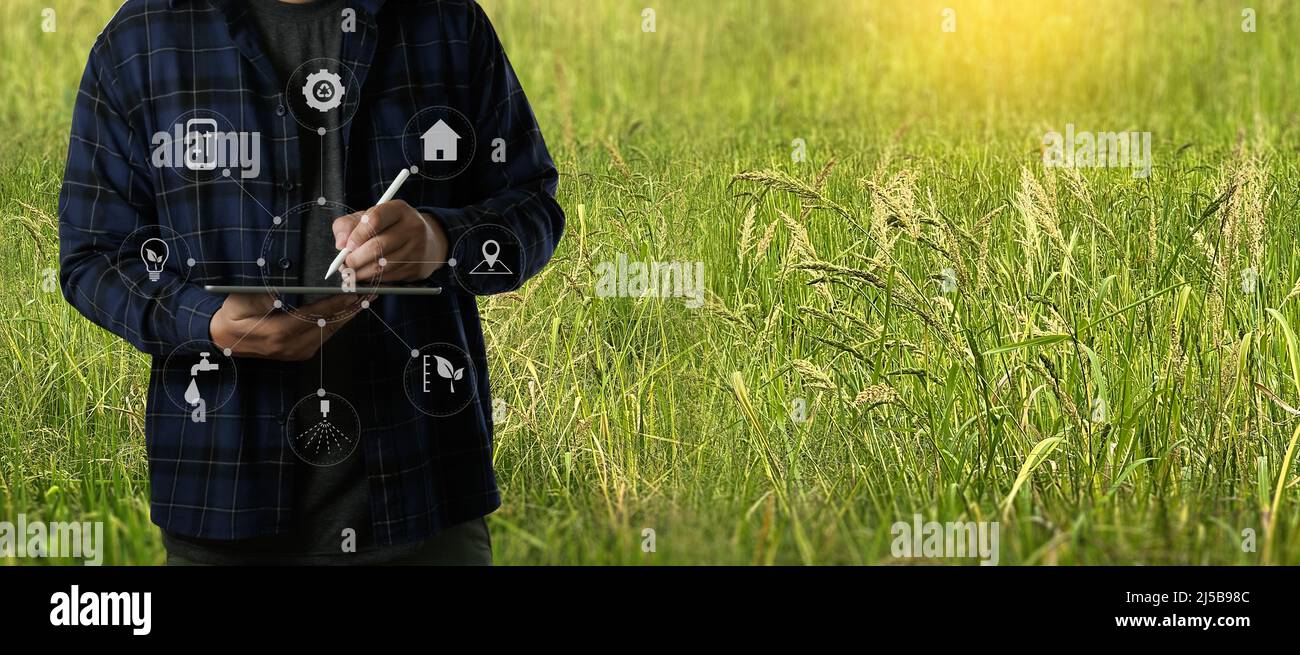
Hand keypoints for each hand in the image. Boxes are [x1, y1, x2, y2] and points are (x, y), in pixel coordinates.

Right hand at [210, 292, 369, 360]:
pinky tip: (349, 309)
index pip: (314, 316)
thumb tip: (280, 292)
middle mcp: (292, 347)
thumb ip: (259, 297)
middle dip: (349, 308)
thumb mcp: (238, 302)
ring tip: (364, 298)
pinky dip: (338, 321)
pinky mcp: (301, 353)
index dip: (334, 303)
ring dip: (348, 314)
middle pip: (329, 325)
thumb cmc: (232, 316)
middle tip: (368, 291)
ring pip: (330, 331)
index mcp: (278, 333)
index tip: (351, 291)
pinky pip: (325, 336)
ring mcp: (298, 352)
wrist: (223, 338)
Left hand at [331, 199, 447, 281]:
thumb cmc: (391, 227)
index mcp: (399, 210)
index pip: (375, 220)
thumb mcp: (369, 217)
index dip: (357, 235)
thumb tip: (340, 244)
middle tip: (345, 264)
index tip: (347, 246)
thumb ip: (348, 225)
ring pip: (382, 266)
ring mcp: (417, 249)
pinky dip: (373, 279)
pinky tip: (367, 275)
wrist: (427, 241)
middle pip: (377, 246)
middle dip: (355, 259)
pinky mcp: (417, 268)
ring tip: (352, 272)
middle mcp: (412, 227)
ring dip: (362, 273)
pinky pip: (389, 278)